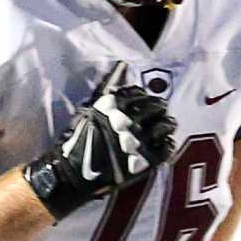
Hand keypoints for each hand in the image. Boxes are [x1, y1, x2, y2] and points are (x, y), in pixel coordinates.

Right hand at [22, 62, 178, 219]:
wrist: (73, 174)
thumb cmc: (77, 140)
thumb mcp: (88, 110)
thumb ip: (107, 90)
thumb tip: (122, 66)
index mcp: (112, 106)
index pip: (138, 94)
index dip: (144, 96)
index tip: (145, 100)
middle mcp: (126, 121)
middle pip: (155, 107)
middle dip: (160, 107)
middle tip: (161, 110)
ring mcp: (136, 141)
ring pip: (164, 125)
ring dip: (168, 123)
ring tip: (167, 124)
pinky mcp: (144, 161)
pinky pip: (165, 148)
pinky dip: (168, 144)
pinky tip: (165, 144)